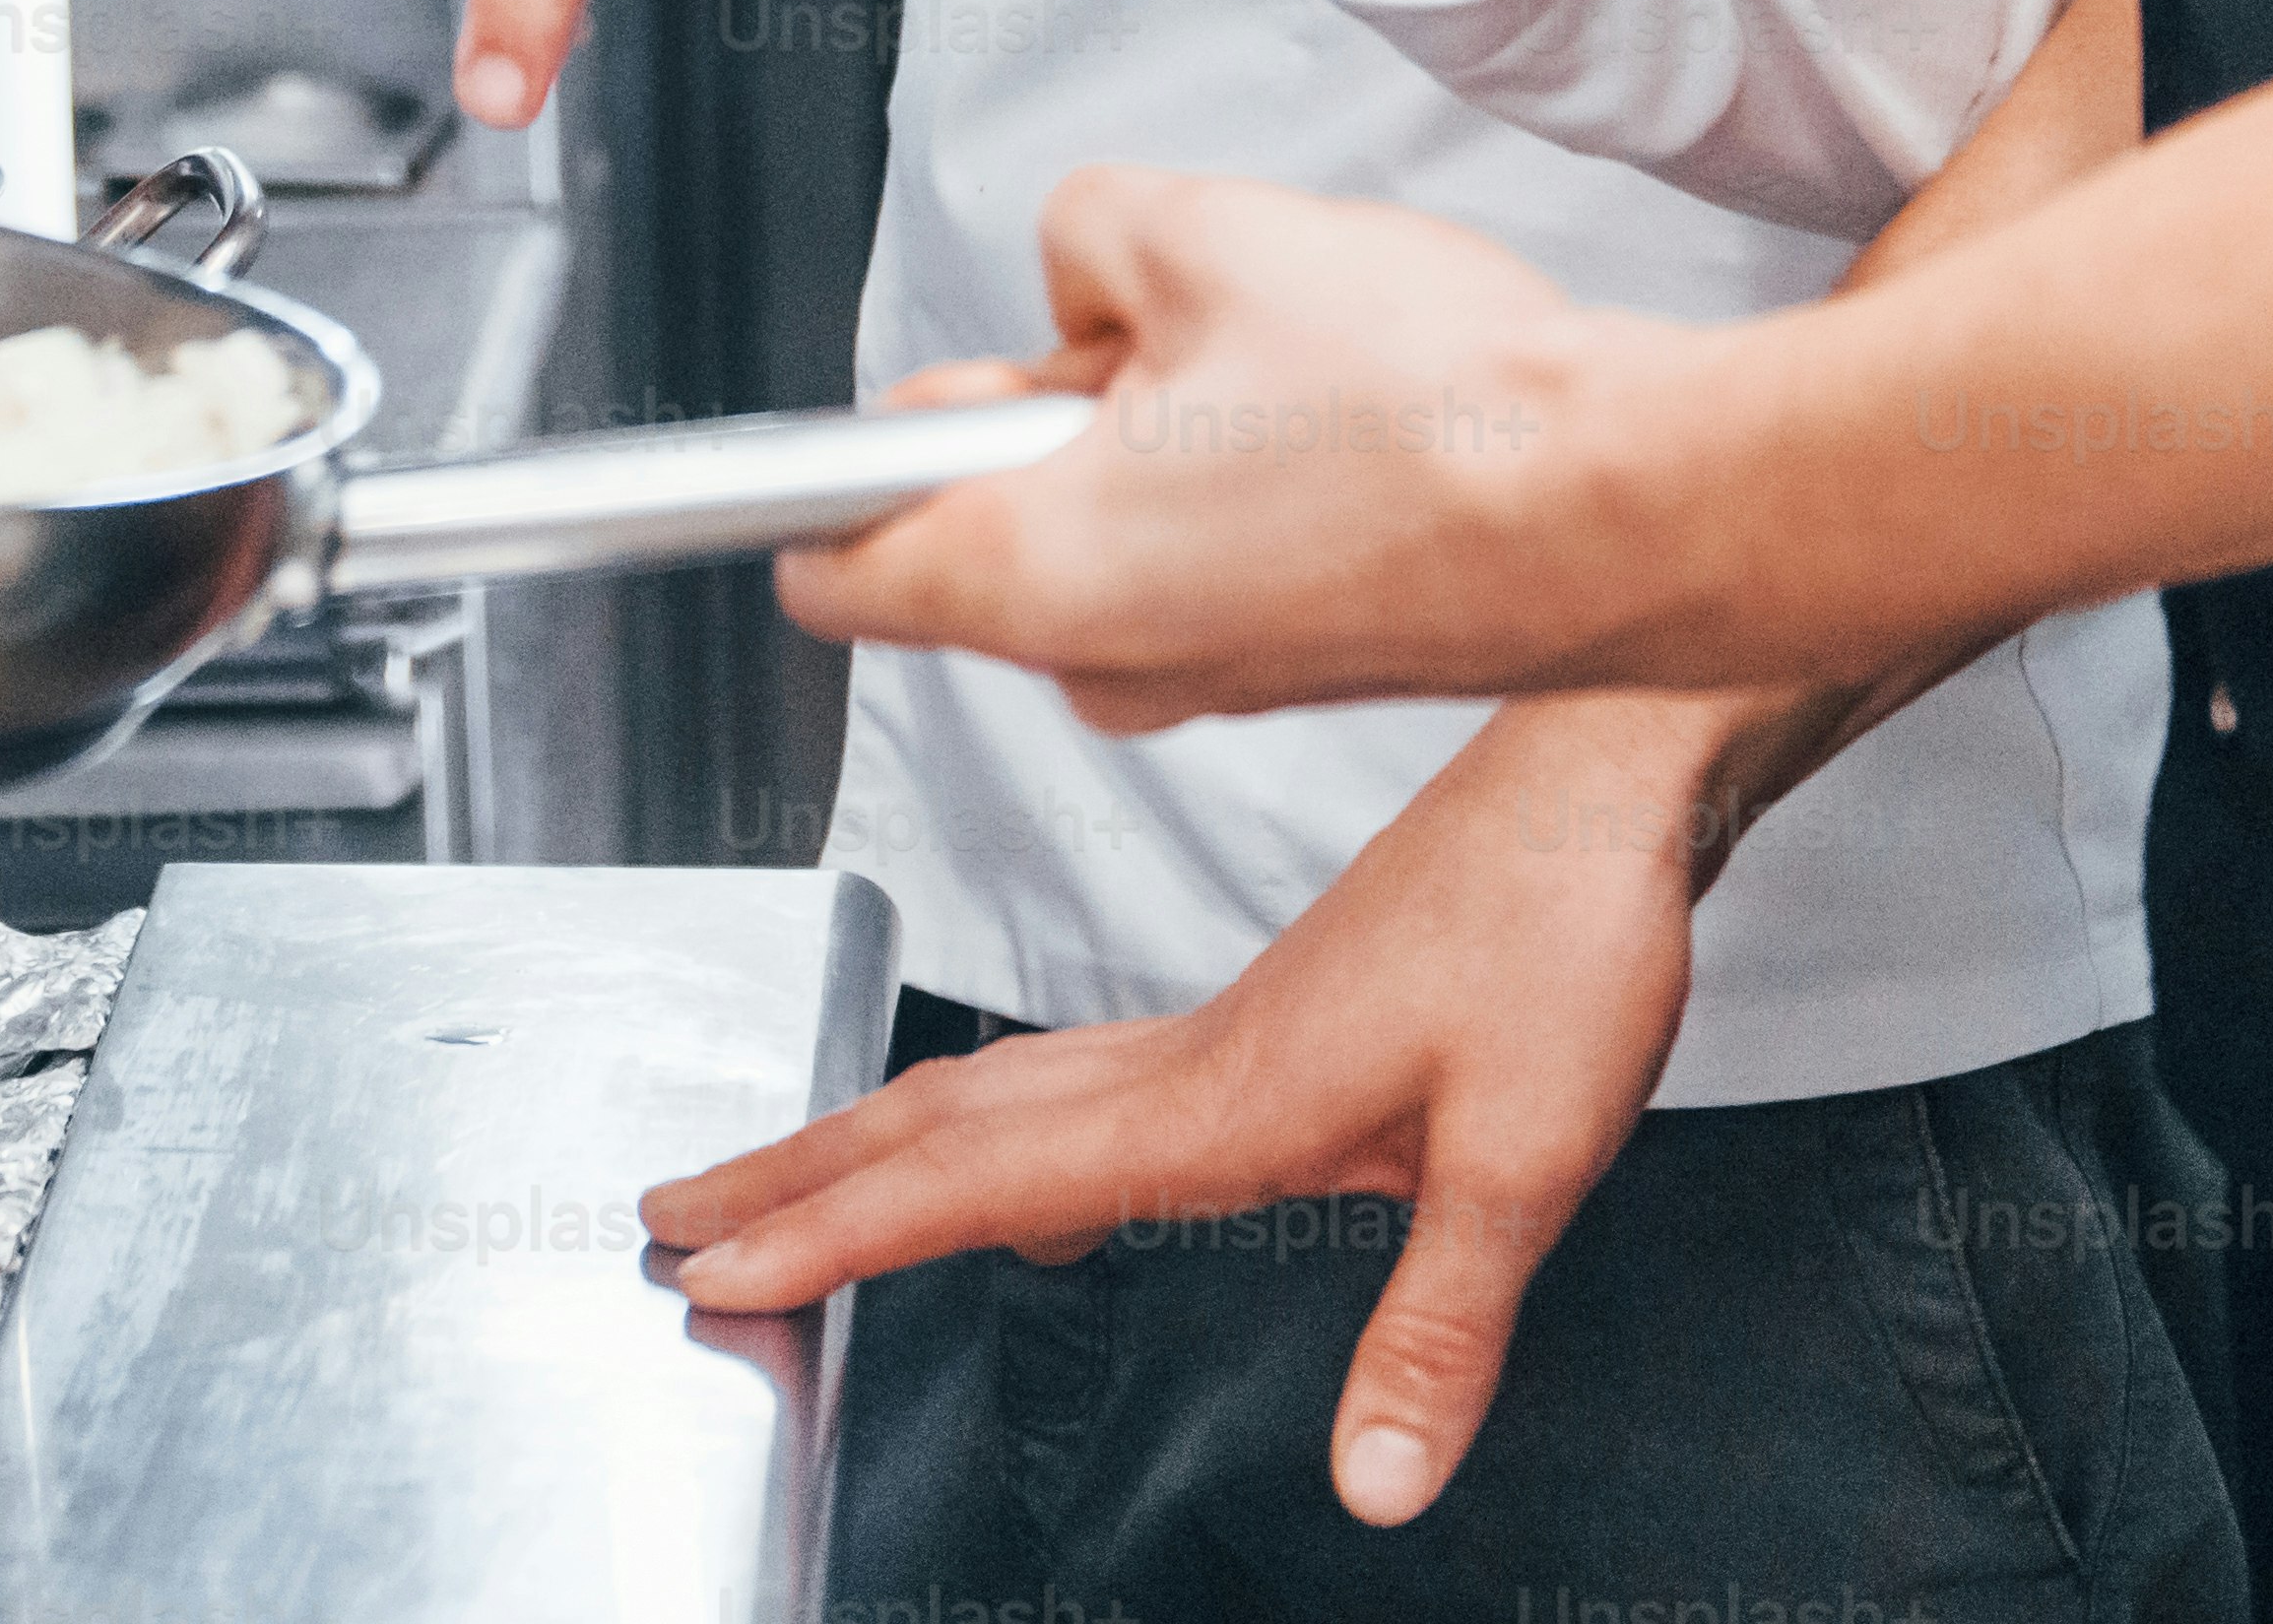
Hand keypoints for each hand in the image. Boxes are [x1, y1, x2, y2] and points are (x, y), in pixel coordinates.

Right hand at [645, 688, 1725, 1528]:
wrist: (1600, 785)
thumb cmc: (1568, 933)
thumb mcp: (1532, 1160)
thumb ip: (1437, 1332)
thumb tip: (1375, 1486)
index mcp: (1219, 1099)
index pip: (980, 1177)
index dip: (839, 1232)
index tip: (722, 1272)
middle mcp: (1188, 1057)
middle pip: (940, 1118)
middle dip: (794, 1174)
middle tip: (672, 1218)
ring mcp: (1212, 1028)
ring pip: (990, 1087)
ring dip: (868, 1141)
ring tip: (782, 1185)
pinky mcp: (1255, 1018)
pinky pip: (1062, 1079)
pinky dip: (976, 1123)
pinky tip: (1005, 1165)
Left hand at [789, 169, 1676, 725]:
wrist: (1636, 507)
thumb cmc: (1439, 407)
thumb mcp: (1196, 228)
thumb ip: (1079, 231)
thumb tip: (1083, 271)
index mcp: (1032, 576)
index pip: (829, 565)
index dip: (820, 466)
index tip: (835, 413)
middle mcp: (1105, 663)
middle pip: (977, 516)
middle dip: (1037, 398)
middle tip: (1146, 318)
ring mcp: (1208, 680)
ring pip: (1103, 519)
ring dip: (1152, 423)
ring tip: (1278, 358)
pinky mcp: (1297, 662)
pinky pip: (1204, 547)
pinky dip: (1240, 470)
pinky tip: (1338, 410)